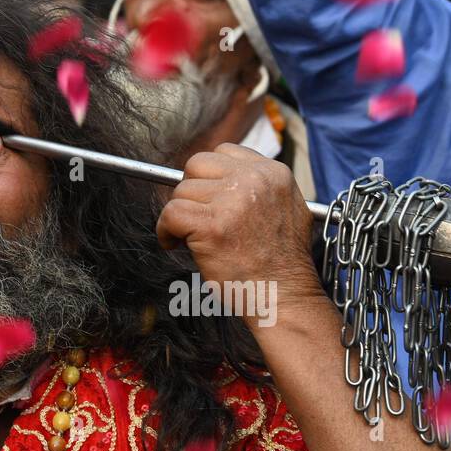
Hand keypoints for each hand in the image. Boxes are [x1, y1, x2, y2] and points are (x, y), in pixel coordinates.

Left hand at [156, 143, 321, 317]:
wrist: (285, 298)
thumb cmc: (280, 262)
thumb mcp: (284, 208)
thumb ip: (256, 186)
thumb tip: (219, 177)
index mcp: (274, 173)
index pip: (224, 152)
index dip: (209, 177)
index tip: (207, 198)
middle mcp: (255, 180)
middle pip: (197, 165)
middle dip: (192, 192)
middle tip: (197, 218)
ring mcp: (233, 201)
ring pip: (181, 191)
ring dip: (180, 215)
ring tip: (193, 238)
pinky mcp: (212, 225)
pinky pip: (170, 213)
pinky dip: (166, 231)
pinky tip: (176, 244)